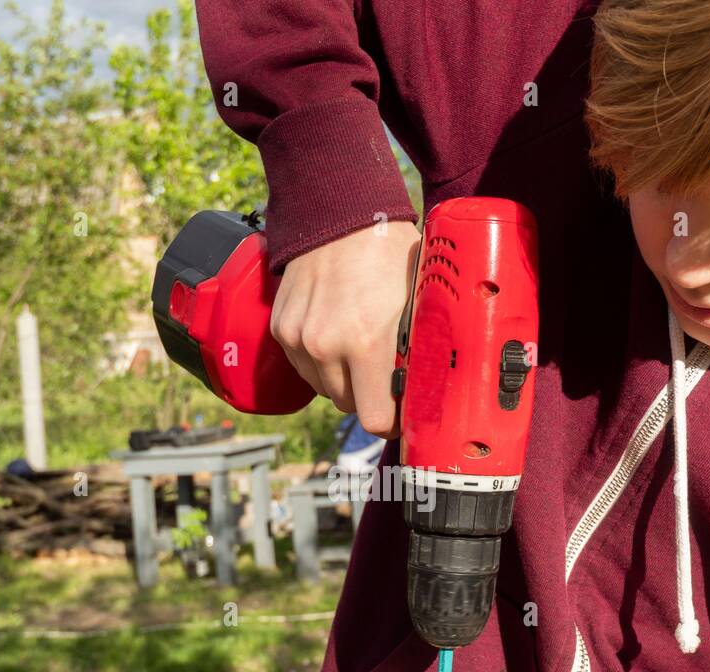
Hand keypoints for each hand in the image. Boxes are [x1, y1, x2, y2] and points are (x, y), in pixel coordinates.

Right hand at [270, 221, 419, 437]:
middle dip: (368, 394)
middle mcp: (325, 345)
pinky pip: (303, 367)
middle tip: (384, 369)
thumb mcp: (417, 299)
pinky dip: (319, 360)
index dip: (392, 421)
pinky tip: (336, 331)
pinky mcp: (280, 329)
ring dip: (342, 378)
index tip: (401, 414)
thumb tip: (429, 388)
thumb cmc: (388, 251)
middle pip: (348, 405)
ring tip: (359, 344)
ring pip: (324, 388)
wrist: (339, 211)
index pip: (374, 418)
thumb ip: (418, 348)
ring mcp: (298, 337)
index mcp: (365, 342)